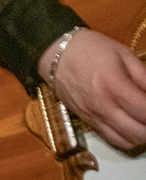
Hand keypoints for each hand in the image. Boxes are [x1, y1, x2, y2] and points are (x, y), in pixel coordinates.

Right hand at [39, 27, 145, 149]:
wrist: (52, 52)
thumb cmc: (89, 48)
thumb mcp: (122, 54)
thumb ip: (144, 77)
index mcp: (112, 84)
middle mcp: (102, 105)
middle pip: (139, 132)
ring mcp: (92, 115)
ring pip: (127, 141)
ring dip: (140, 134)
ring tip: (141, 119)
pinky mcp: (86, 120)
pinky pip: (111, 139)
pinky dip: (125, 137)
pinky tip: (129, 124)